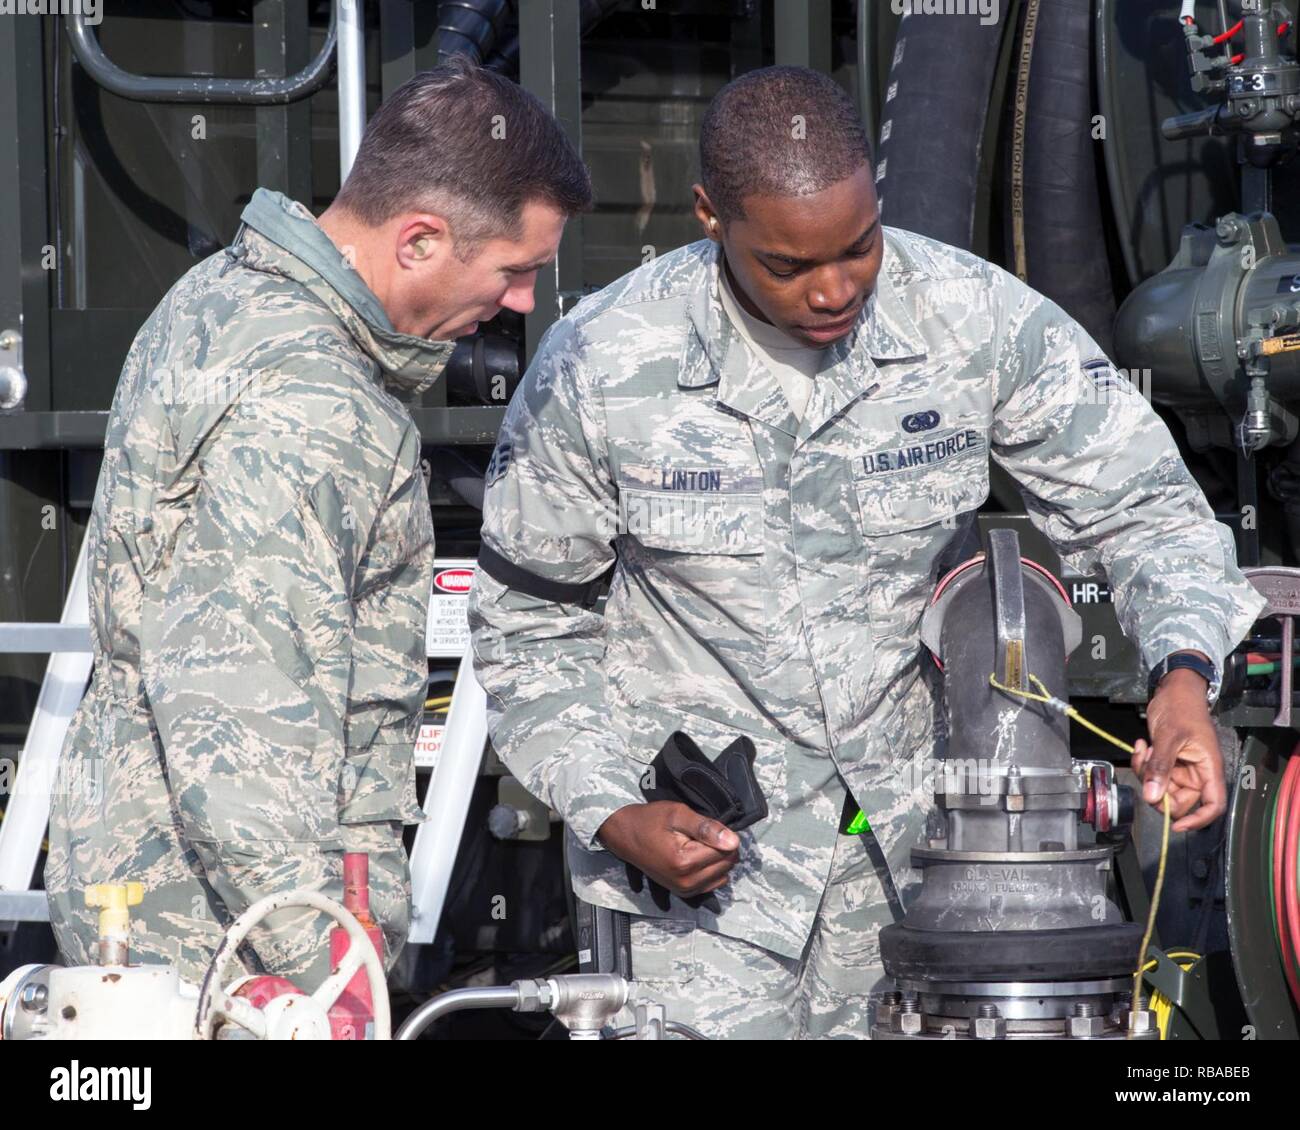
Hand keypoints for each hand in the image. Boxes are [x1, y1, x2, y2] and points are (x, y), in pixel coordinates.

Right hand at [597, 801, 740, 898]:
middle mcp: (686, 882)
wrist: (624, 834)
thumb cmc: (649, 820)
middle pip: (727, 864)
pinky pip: (713, 883)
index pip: (727, 851)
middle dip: (721, 847)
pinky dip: (711, 869)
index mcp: (685, 863)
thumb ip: (706, 828)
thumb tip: (734, 841)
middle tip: (700, 834)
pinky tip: (697, 856)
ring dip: (717, 858)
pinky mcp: (684, 892)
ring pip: (723, 874)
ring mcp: (685, 890)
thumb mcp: (677, 814)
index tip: (705, 826)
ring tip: (697, 844)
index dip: (722, 834)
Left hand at [1133, 667, 1226, 832]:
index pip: (1213, 805)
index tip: (1175, 825)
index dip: (1198, 820)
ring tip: (1145, 749)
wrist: (1174, 691)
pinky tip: (1142, 745)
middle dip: (1159, 789)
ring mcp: (1181, 768)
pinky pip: (1153, 774)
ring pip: (1161, 788)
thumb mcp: (1170, 737)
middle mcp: (1197, 773)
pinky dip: (1143, 763)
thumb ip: (1161, 767)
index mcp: (1208, 769)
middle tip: (1147, 767)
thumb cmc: (1181, 709)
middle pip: (1180, 801)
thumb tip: (1153, 797)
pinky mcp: (1167, 762)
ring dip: (1147, 772)